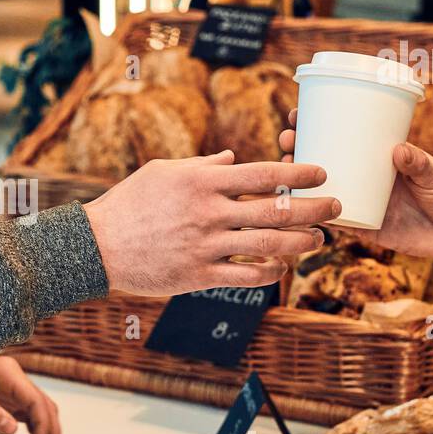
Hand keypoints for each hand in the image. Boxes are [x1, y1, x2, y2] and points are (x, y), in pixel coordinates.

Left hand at [0, 356, 61, 433]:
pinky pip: (29, 413)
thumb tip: (12, 431)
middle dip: (50, 433)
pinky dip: (36, 429)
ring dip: (47, 432)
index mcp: (8, 374)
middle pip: (44, 406)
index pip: (36, 401)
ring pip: (41, 410)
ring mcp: (12, 388)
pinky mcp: (7, 397)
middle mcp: (15, 378)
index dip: (42, 427)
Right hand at [82, 150, 339, 296]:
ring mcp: (205, 246)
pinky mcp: (198, 275)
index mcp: (201, 181)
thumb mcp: (162, 171)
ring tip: (319, 239)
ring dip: (301, 243)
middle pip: (275, 210)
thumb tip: (233, 158)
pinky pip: (246, 275)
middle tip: (336, 206)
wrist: (97, 246)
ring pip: (269, 245)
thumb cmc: (128, 203)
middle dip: (314, 208)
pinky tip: (282, 267)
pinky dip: (269, 272)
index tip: (322, 173)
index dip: (298, 173)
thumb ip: (201, 166)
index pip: (261, 173)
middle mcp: (208, 212)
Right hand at [278, 111, 432, 259]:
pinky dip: (314, 214)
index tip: (299, 114)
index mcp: (378, 158)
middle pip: (322, 160)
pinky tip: (293, 206)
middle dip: (299, 147)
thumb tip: (397, 150)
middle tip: (288, 138)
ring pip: (321, 190)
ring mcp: (362, 202)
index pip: (342, 137)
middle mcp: (365, 177)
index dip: (317, 125)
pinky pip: (333, 221)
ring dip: (297, 180)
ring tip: (285, 167)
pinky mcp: (365, 228)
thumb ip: (418, 162)